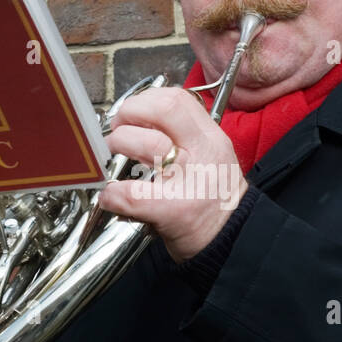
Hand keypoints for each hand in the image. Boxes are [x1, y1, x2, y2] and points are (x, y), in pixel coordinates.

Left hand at [98, 87, 248, 262]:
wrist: (231, 241)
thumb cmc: (212, 200)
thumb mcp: (208, 157)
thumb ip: (179, 136)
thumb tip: (134, 122)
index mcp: (210, 138)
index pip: (177, 99)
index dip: (145, 101)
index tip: (131, 115)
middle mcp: (204, 153)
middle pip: (163, 111)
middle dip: (129, 115)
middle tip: (118, 132)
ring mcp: (191, 182)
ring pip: (148, 143)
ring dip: (117, 147)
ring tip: (112, 160)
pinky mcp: (174, 212)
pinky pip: (132, 194)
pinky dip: (112, 194)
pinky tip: (110, 197)